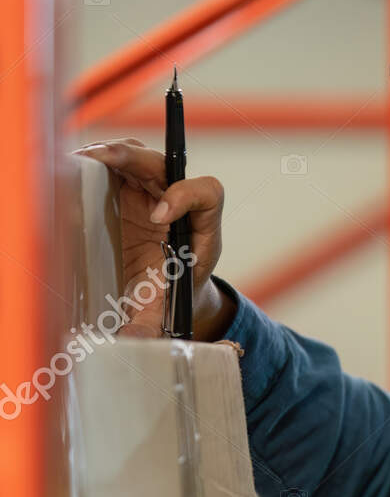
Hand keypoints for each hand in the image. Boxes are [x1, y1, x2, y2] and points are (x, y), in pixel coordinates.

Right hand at [73, 138, 235, 340]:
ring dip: (114, 154)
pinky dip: (98, 161)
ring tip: (87, 158)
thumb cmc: (174, 292)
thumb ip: (153, 321)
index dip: (186, 197)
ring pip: (140, 157)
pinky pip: (116, 165)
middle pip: (166, 165)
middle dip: (137, 160)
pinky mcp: (128, 189)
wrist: (172, 288)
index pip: (207, 195)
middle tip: (106, 160)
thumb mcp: (167, 306)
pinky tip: (76, 165)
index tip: (159, 218)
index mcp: (201, 227)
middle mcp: (179, 203)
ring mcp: (153, 192)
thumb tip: (132, 342)